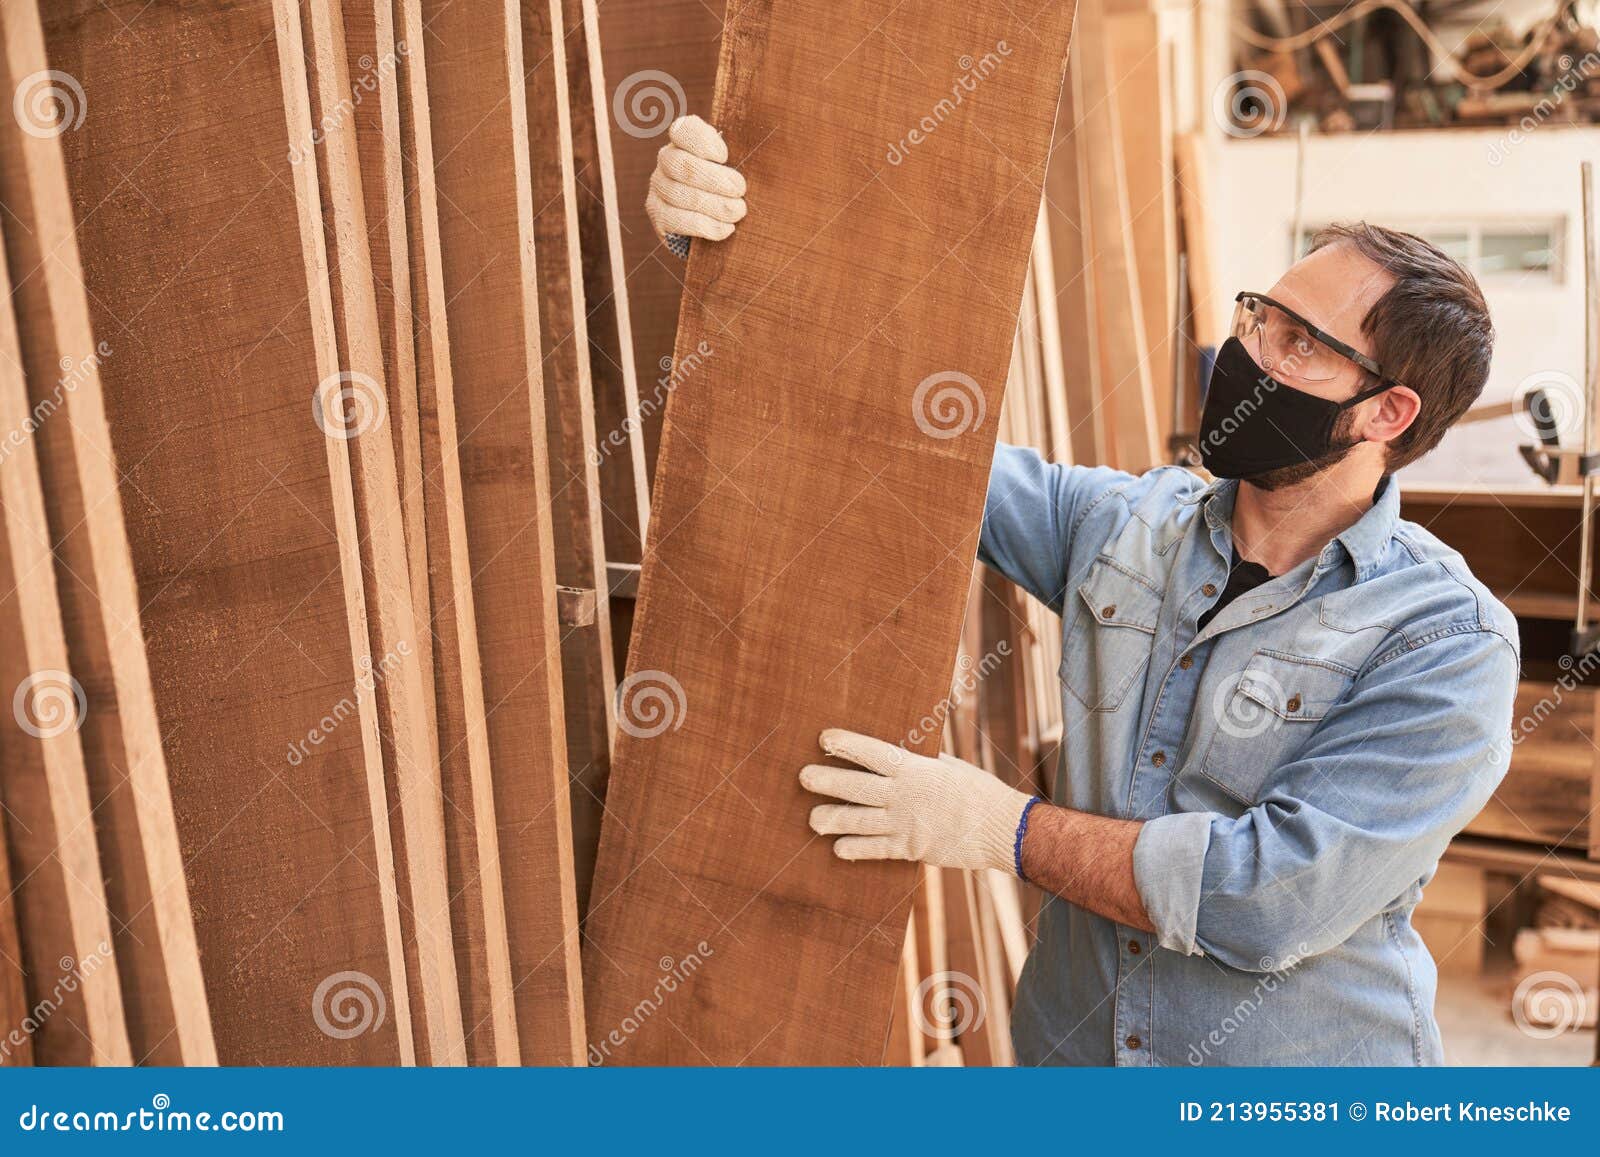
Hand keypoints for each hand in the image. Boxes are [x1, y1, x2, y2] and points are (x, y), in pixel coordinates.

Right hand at [645, 114, 746, 243]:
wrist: (719, 220)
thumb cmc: (735, 185)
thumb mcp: (741, 165)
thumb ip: (744, 155)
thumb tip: (771, 155)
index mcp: (686, 140)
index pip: (684, 129)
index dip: (702, 142)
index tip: (725, 156)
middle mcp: (667, 160)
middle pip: (679, 164)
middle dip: (713, 178)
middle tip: (740, 190)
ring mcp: (659, 187)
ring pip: (676, 193)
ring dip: (711, 204)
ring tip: (738, 211)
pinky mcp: (659, 215)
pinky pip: (674, 220)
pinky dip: (704, 225)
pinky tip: (726, 229)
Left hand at [800, 728, 1033, 873]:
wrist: (1002, 828)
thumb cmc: (977, 790)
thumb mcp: (949, 766)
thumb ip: (921, 761)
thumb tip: (899, 749)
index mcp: (915, 769)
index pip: (873, 753)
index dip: (847, 745)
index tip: (824, 738)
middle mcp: (905, 795)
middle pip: (857, 786)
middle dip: (827, 781)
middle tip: (803, 776)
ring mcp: (906, 824)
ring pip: (859, 820)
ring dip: (832, 818)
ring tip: (812, 818)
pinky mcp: (911, 849)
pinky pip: (876, 849)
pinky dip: (855, 848)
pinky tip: (837, 847)